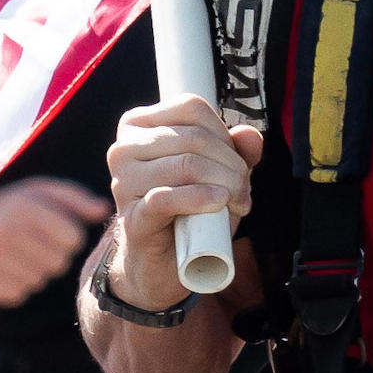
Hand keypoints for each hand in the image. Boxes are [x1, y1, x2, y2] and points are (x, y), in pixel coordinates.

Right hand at [0, 176, 108, 305]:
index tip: (56, 231)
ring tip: (17, 253)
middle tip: (33, 243)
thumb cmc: (10, 207)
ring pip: (39, 280)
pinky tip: (4, 267)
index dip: (69, 237)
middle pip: (59, 263)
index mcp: (21, 206)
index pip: (73, 239)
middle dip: (53, 254)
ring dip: (35, 270)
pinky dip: (17, 284)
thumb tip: (105, 211)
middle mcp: (2, 230)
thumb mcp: (39, 192)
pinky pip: (18, 294)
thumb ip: (75, 199)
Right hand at [100, 91, 259, 312]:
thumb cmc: (188, 211)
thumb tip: (249, 135)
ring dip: (225, 184)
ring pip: (186, 165)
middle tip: (243, 191)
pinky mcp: (132, 216)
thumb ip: (236, 150)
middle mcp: (123, 149)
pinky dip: (199, 198)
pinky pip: (167, 198)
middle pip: (193, 138)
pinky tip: (218, 203)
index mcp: (139, 126)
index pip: (190, 108)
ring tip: (237, 203)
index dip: (224, 133)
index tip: (237, 162)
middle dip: (231, 165)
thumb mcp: (218, 174)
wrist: (163, 263)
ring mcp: (123, 183)